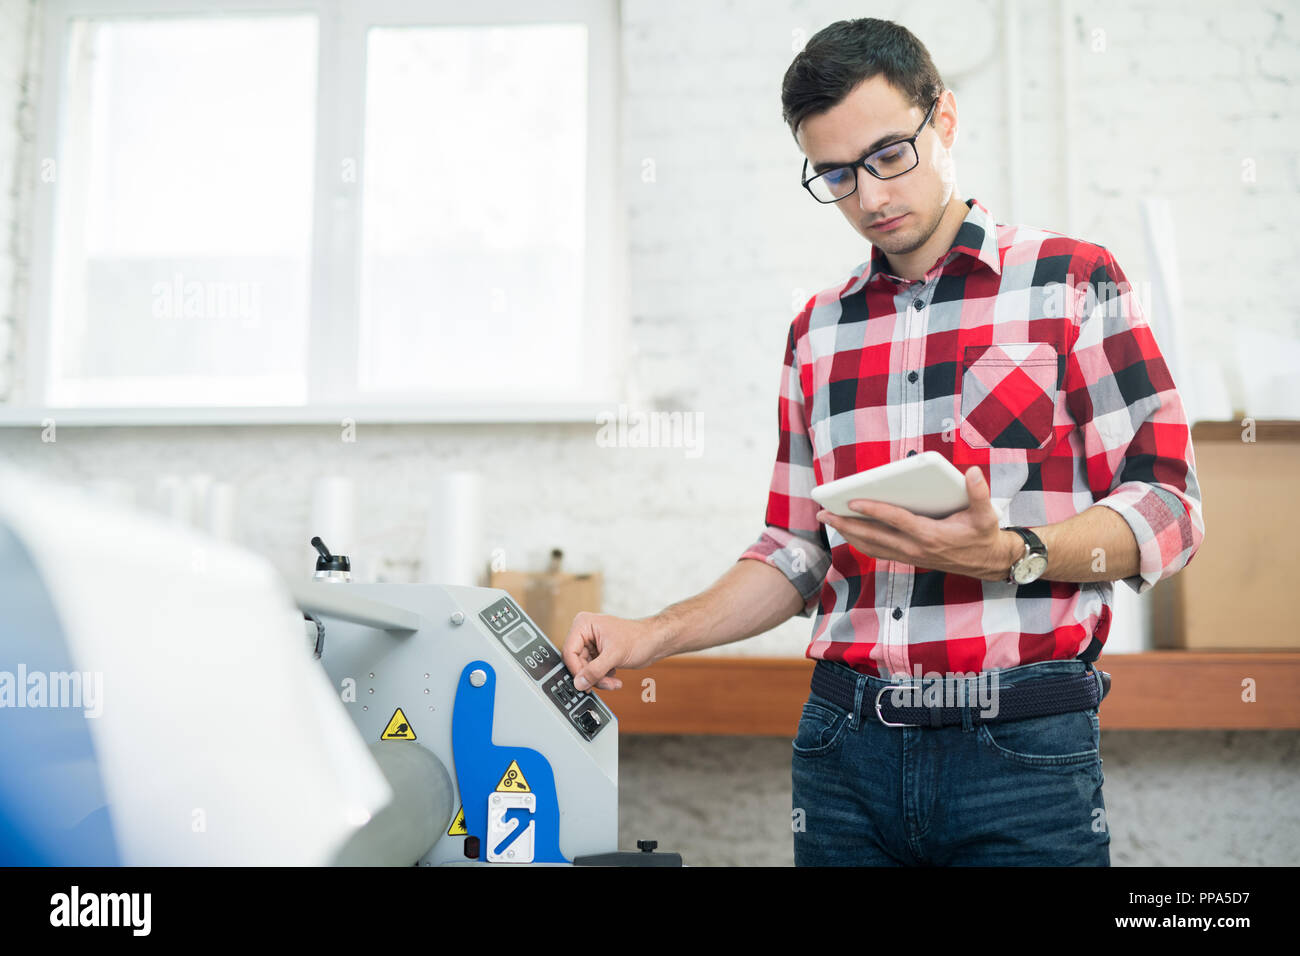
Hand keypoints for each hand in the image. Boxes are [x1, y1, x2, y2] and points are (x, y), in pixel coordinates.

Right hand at [561, 612, 661, 691]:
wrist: (655, 641)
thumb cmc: (639, 638)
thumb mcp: (614, 655)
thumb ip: (594, 670)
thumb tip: (579, 683)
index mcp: (584, 624)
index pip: (569, 651)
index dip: (576, 670)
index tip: (584, 683)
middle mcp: (585, 633)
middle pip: (576, 663)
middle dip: (592, 676)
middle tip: (605, 683)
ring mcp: (591, 644)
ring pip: (584, 670)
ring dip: (599, 679)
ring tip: (613, 682)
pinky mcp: (598, 653)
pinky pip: (592, 671)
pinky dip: (602, 678)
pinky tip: (614, 676)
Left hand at [815, 465, 1019, 581]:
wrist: (988, 562)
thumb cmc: (984, 534)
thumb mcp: (986, 514)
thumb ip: (979, 493)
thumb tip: (972, 473)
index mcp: (931, 536)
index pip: (896, 521)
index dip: (874, 511)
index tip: (853, 502)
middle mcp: (916, 549)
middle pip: (874, 537)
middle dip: (847, 525)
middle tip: (823, 514)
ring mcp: (910, 556)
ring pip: (872, 547)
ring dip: (849, 534)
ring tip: (829, 520)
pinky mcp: (909, 559)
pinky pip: (878, 551)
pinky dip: (861, 541)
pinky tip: (849, 531)